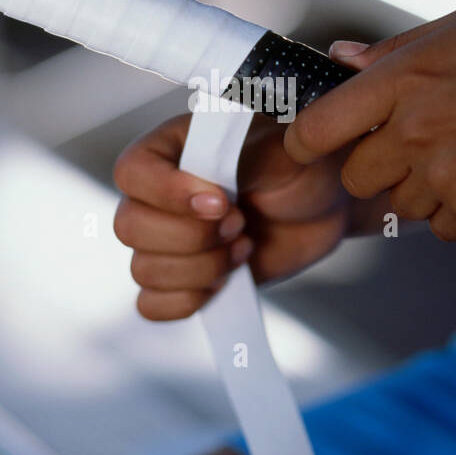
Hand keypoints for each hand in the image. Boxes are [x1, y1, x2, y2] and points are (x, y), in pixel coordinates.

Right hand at [113, 113, 353, 319]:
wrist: (326, 205)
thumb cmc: (300, 165)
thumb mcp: (280, 151)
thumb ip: (240, 161)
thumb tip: (206, 187)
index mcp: (170, 150)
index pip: (132, 172)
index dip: (167, 193)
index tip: (221, 202)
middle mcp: (157, 195)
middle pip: (129, 227)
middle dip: (193, 236)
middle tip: (241, 224)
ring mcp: (166, 240)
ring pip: (144, 270)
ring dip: (201, 268)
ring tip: (244, 246)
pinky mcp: (181, 280)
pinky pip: (152, 305)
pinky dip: (187, 301)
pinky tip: (225, 281)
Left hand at [284, 5, 455, 240]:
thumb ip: (392, 52)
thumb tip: (337, 59)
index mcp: (403, 79)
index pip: (317, 128)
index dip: (307, 141)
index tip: (314, 144)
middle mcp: (416, 130)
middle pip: (355, 176)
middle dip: (376, 166)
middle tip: (420, 145)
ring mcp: (445, 177)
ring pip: (399, 205)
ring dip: (423, 189)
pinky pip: (441, 226)